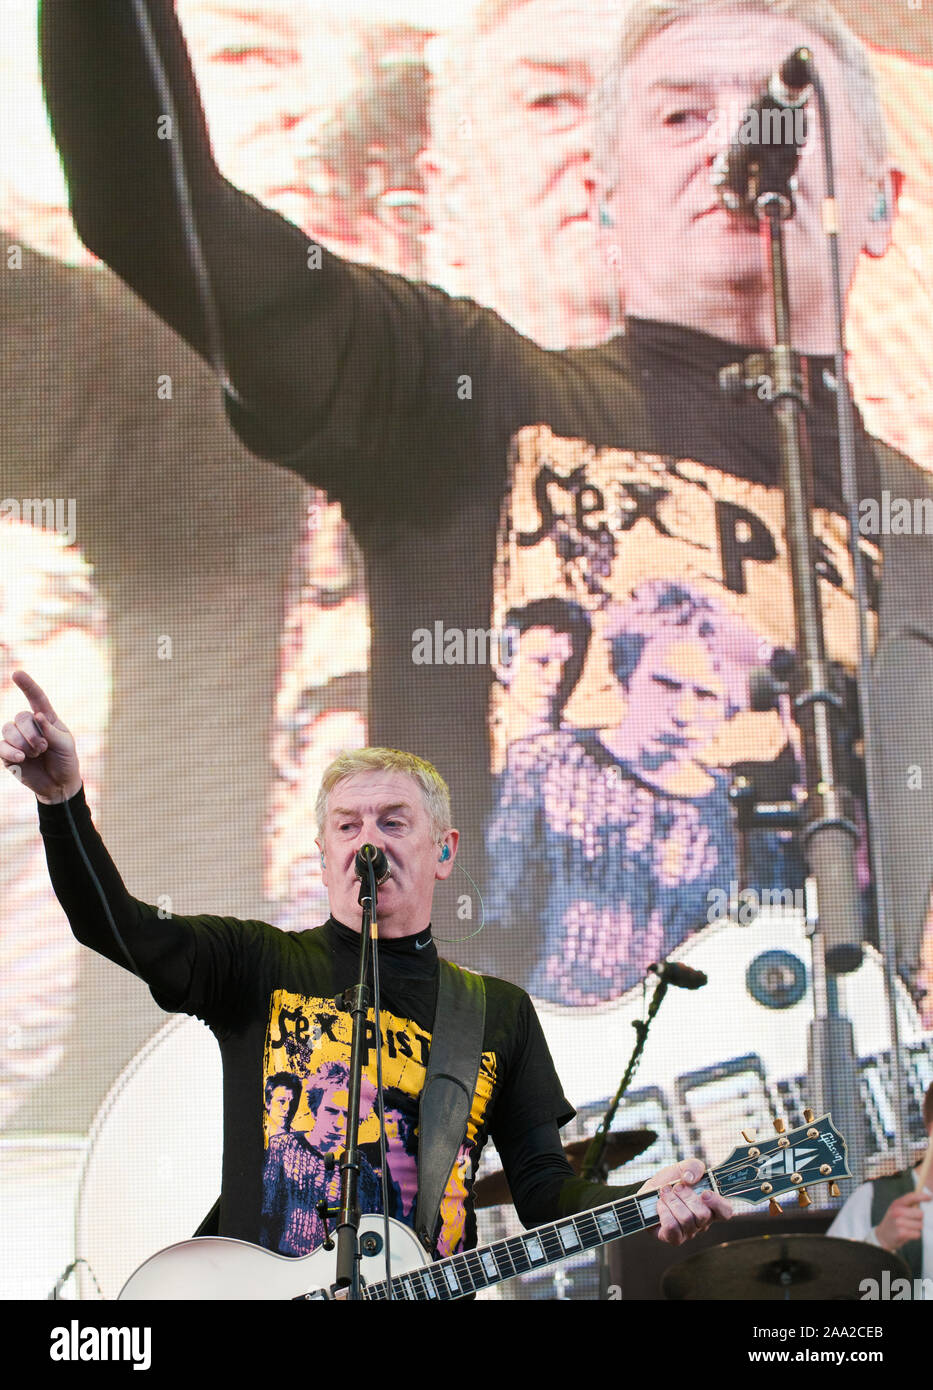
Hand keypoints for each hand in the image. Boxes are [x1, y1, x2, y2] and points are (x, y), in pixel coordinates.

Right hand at [1, 671, 81, 803]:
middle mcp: (29, 726)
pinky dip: (11, 751)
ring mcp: (16, 739)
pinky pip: (1, 746)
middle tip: (44, 748)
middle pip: (21, 717)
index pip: (36, 698)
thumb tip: (37, 716)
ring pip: (8, 729)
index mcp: (46, 719)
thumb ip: (52, 731)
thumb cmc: (65, 761)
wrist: (59, 785)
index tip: (17, 674)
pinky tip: (21, 758)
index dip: (27, 685)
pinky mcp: (7, 754)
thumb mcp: (66, 745)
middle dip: (32, 734)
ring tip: (35, 754)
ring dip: (23, 743)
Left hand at [638, 1157, 732, 1246]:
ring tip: (665, 1193)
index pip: (725, 1212)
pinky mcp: (673, 1238)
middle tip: (676, 1187)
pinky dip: (664, 1211)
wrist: (649, 1192)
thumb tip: (690, 1179)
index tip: (705, 1192)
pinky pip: (672, 1227)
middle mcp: (702, 1222)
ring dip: (672, 1201)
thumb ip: (693, 1166)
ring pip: (686, 1220)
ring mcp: (688, 1232)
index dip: (717, 1203)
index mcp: (710, 1205)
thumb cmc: (670, 1182)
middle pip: (703, 1215)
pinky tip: (660, 1204)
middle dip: (686, 1196)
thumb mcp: (682, 1167)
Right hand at [874, 1187, 928, 1251]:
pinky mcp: (901, 1233)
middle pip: (920, 1214)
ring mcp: (898, 1222)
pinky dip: (915, 1235)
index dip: (922, 1196)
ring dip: (917, 1228)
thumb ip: (909, 1203)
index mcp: (896, 1204)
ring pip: (920, 1225)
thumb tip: (925, 1197)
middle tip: (911, 1221)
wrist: (883, 1236)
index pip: (911, 1197)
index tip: (930, 1197)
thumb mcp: (897, 1208)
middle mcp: (897, 1212)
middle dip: (919, 1218)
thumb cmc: (894, 1221)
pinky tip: (907, 1234)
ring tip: (908, 1228)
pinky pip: (918, 1234)